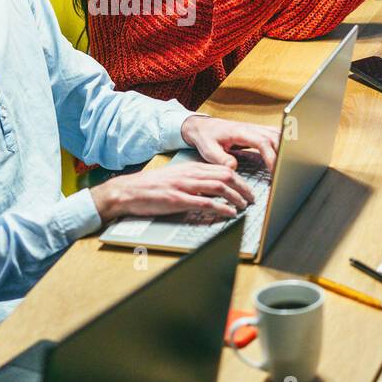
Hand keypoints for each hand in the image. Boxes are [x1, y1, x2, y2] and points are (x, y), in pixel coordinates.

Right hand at [90, 160, 254, 222]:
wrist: (128, 191)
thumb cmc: (151, 187)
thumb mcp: (175, 178)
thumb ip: (193, 181)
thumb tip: (212, 189)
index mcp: (190, 168)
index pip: (223, 168)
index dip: (240, 179)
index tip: (248, 189)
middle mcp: (190, 174)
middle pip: (226, 175)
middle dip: (243, 188)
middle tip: (252, 199)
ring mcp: (184, 186)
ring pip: (219, 187)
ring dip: (236, 198)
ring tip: (244, 207)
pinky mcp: (178, 200)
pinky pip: (205, 203)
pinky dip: (221, 208)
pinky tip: (230, 214)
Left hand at [180, 114, 279, 170]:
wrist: (202, 126)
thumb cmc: (205, 138)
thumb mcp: (208, 150)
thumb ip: (220, 159)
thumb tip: (233, 167)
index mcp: (240, 132)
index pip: (262, 142)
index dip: (271, 156)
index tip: (275, 170)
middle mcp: (250, 128)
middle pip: (274, 137)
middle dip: (283, 154)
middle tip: (285, 172)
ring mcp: (255, 128)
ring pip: (277, 134)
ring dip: (285, 147)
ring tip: (289, 165)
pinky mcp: (257, 131)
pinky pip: (275, 134)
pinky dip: (284, 142)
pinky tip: (288, 153)